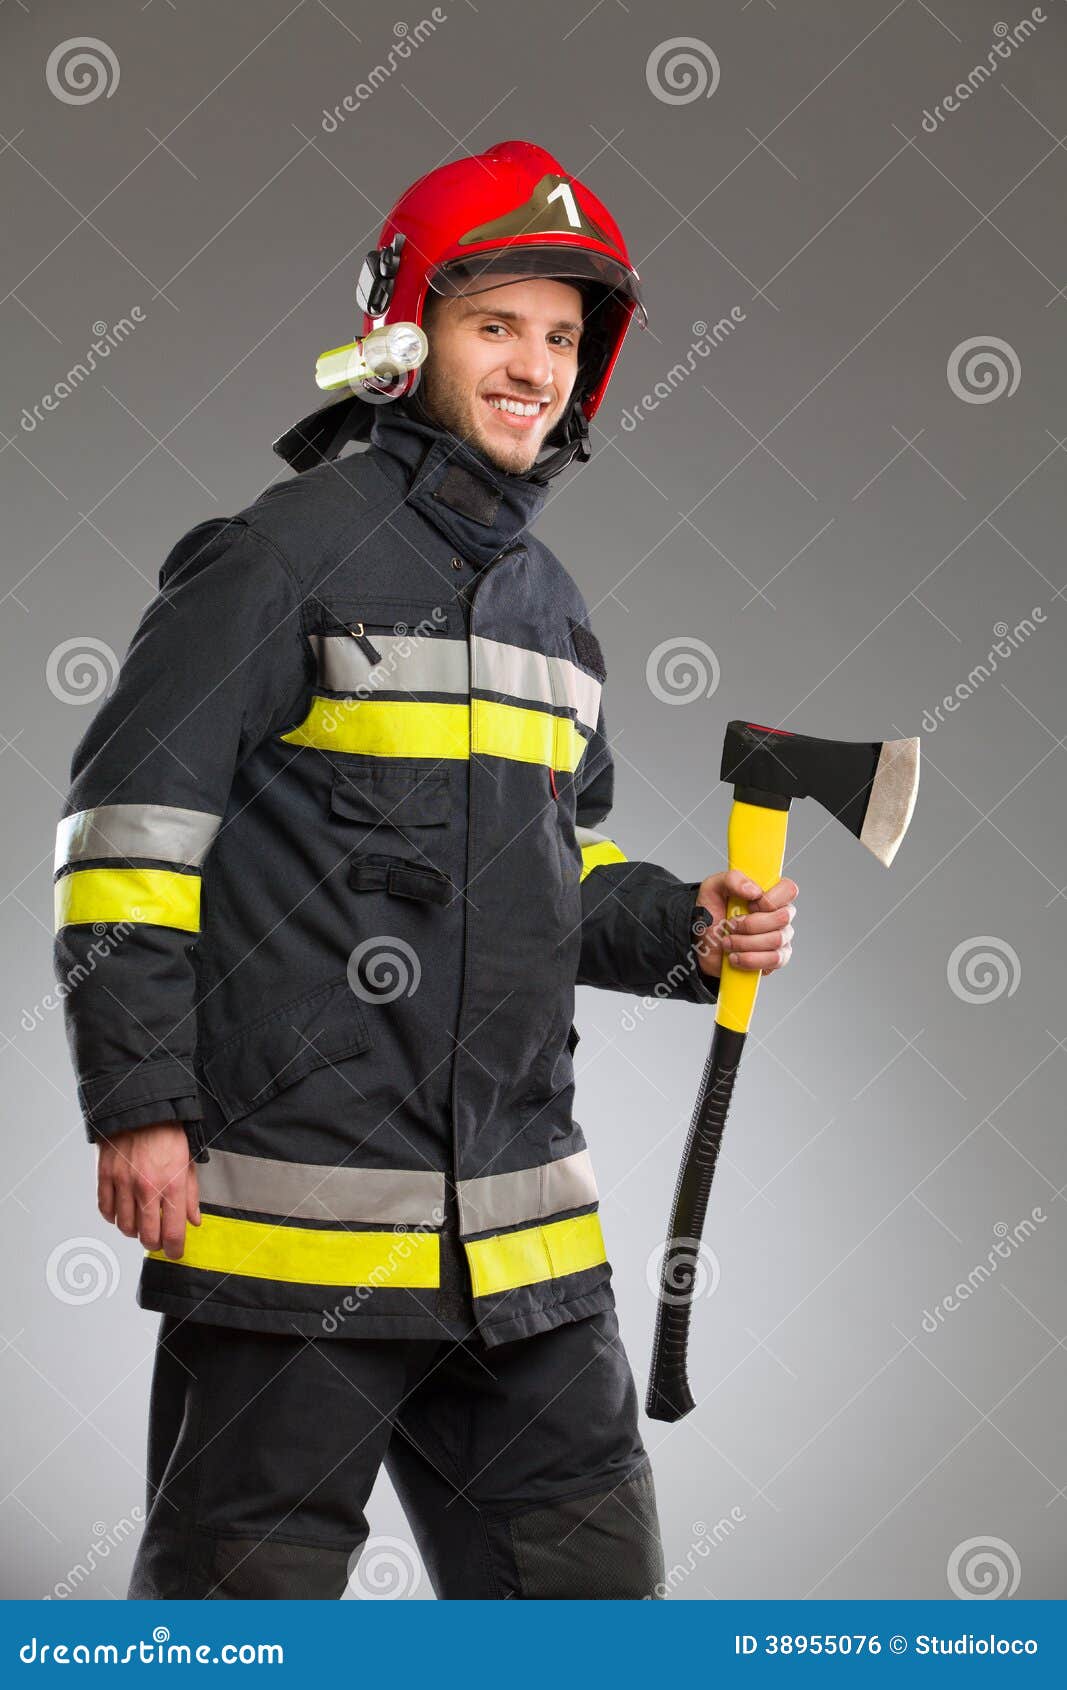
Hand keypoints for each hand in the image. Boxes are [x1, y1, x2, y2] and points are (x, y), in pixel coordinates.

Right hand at [96, 1122, 201, 1259]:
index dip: (174, 1250)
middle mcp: (147, 1188)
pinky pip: (106, 1210)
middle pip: (147, 1236)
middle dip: (155, 1244)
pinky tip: (123, 1211)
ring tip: (141, 1222)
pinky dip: (114, 1216)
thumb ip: (191, 1196)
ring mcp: (124, 1183)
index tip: (175, 1252)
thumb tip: (193, 1221)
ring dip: (134, 1230)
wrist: (142, 1109)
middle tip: (158, 1239)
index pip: (173, 1232)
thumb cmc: (168, 1133)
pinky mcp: (106, 1177)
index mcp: (172, 1185)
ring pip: (125, 1227)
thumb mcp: (188, 1163)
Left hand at [692, 870, 798, 980]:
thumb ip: (732, 879)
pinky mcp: (776, 959)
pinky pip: (774, 960)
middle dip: (750, 924)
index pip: (789, 890)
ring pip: (776, 940)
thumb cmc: (712, 915)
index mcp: (769, 894)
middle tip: (731, 925)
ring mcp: (781, 938)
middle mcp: (780, 915)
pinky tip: (735, 957)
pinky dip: (749, 959)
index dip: (769, 899)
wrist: (702, 945)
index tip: (749, 904)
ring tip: (728, 942)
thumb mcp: (712, 889)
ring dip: (745, 943)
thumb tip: (754, 890)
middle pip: (783, 918)